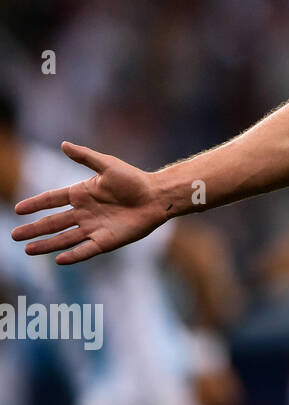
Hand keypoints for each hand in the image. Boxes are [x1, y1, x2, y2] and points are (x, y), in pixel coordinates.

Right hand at [10, 142, 166, 263]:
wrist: (157, 196)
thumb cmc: (134, 179)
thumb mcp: (108, 164)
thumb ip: (85, 156)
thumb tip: (63, 144)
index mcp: (81, 194)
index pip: (52, 199)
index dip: (35, 204)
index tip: (18, 209)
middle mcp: (84, 212)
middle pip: (53, 222)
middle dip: (34, 229)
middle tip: (14, 236)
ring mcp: (93, 227)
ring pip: (64, 238)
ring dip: (46, 244)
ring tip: (28, 250)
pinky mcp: (106, 240)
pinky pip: (86, 249)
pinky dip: (73, 255)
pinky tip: (59, 260)